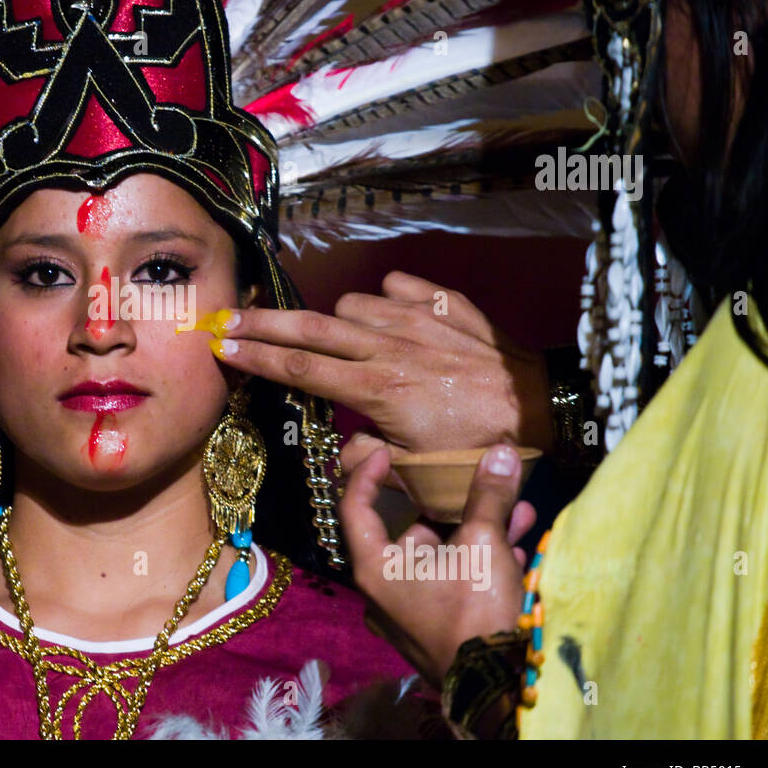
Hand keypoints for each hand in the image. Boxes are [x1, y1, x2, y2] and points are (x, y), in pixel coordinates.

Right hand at [208, 271, 552, 468]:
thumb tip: (342, 454)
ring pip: (353, 305)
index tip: (221, 345)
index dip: (256, 358)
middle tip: (229, 317)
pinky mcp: (446, 306)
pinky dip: (387, 300)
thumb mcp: (421, 480)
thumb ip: (370, 465)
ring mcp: (417, 321)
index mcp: (377, 391)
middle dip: (264, 322)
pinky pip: (399, 287)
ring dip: (337, 322)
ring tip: (341, 342)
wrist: (545, 408)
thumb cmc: (480, 452)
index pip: (301, 370)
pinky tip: (392, 318)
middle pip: (311, 328)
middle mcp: (389, 349)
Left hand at [340, 443, 533, 688]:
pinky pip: (452, 585)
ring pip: (440, 560)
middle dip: (452, 508)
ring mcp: (408, 614)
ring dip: (476, 534)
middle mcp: (383, 592)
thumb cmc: (475, 611)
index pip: (355, 509)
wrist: (497, 688)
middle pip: (410, 535)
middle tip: (478, 483)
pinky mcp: (435, 630)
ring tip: (516, 509)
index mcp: (376, 568)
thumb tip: (502, 451)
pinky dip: (480, 563)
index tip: (386, 453)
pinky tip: (518, 544)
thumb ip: (489, 497)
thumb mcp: (483, 545)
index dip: (368, 475)